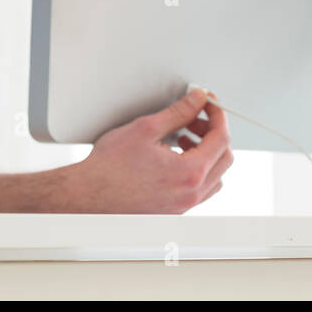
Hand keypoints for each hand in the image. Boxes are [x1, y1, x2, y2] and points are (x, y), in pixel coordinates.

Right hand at [68, 88, 232, 213]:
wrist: (86, 197)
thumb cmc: (109, 168)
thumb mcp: (146, 128)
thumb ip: (179, 112)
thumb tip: (197, 99)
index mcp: (189, 174)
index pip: (222, 139)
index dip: (218, 115)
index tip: (209, 104)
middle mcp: (191, 194)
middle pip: (224, 158)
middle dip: (214, 132)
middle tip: (196, 117)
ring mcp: (183, 206)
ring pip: (214, 176)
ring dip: (206, 152)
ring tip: (184, 136)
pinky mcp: (173, 211)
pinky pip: (200, 189)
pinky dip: (196, 169)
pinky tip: (176, 155)